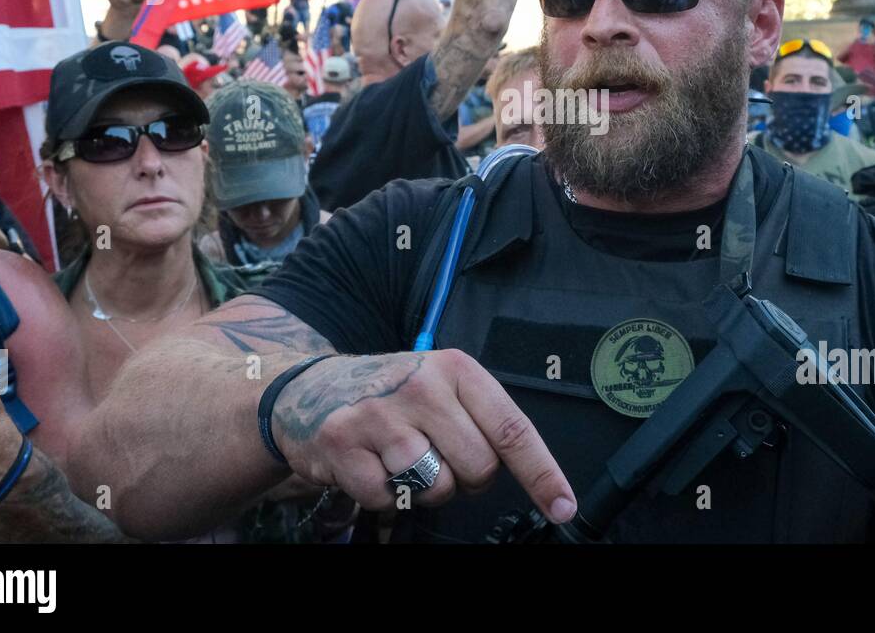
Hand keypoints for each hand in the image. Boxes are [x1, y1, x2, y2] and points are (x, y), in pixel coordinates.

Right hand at [271, 349, 576, 522]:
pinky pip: (388, 499)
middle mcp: (421, 385)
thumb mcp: (443, 387)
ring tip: (402, 458)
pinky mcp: (344, 442)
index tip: (562, 505)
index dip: (542, 473)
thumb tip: (537, 472)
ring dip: (425, 488)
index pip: (512, 429)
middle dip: (467, 478)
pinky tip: (372, 465)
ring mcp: (380, 414)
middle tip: (439, 456)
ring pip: (436, 487)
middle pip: (478, 467)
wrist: (312, 390)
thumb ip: (483, 419)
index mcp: (456, 369)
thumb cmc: (393, 395)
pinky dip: (384, 494)